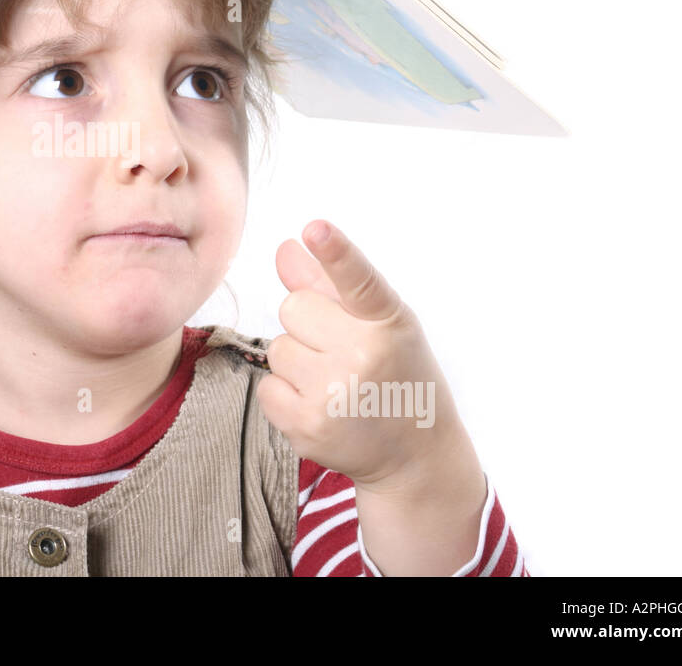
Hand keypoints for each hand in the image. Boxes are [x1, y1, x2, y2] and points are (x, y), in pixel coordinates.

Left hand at [256, 220, 467, 494]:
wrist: (415, 454)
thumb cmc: (395, 375)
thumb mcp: (378, 325)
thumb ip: (328, 285)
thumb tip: (287, 248)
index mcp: (388, 322)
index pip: (358, 279)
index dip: (336, 252)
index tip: (316, 228)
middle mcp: (365, 356)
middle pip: (292, 308)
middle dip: (309, 326)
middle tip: (341, 352)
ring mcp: (335, 394)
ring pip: (277, 348)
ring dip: (297, 362)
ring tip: (335, 384)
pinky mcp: (308, 427)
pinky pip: (267, 386)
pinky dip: (285, 395)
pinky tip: (319, 407)